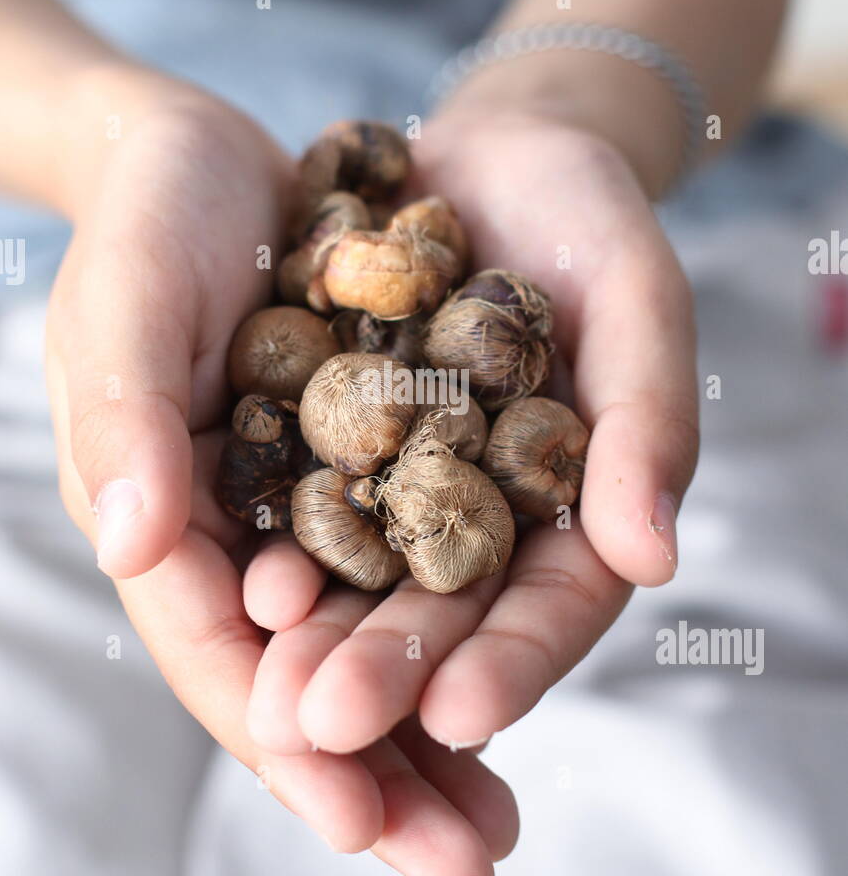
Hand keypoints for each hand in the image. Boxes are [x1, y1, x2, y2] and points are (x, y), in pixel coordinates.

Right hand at [47, 69, 515, 875]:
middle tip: (462, 870)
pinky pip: (408, 577)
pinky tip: (501, 695)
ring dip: (426, 740)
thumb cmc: (150, 222)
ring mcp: (295, 518)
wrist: (206, 158)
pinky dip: (451, 639)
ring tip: (495, 826)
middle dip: (377, 780)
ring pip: (363, 648)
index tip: (360, 824)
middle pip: (302, 682)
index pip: (219, 657)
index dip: (285, 742)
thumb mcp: (130, 304)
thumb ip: (126, 418)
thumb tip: (133, 543)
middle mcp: (231, 542)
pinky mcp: (357, 479)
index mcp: (161, 524)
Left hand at [244, 106, 698, 791]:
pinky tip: (224, 590)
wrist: (485, 150)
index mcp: (571, 510)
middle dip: (384, 676)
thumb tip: (650, 561)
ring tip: (264, 696)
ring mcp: (396, 488)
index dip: (513, 663)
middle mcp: (479, 518)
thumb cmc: (585, 216)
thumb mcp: (635, 295)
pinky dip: (260, 553)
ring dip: (310, 643)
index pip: (552, 606)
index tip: (459, 713)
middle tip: (325, 725)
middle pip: (438, 616)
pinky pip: (287, 509)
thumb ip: (649, 418)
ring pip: (354, 584)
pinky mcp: (321, 446)